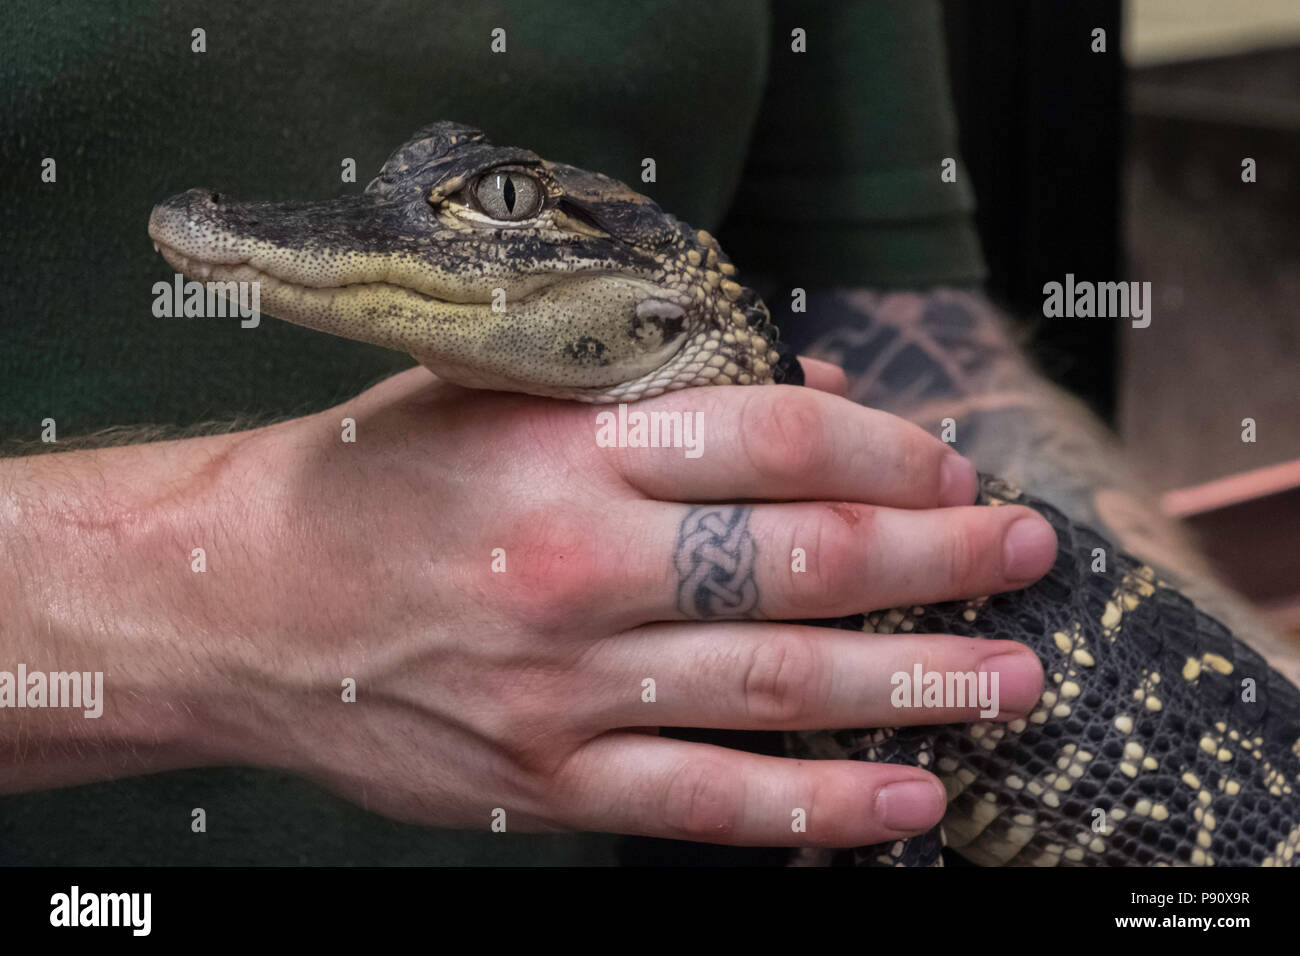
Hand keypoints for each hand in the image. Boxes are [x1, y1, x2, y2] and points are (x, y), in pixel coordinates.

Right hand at [2, 363, 1054, 846]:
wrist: (239, 603)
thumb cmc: (374, 482)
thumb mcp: (497, 399)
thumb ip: (651, 396)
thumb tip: (807, 397)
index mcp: (569, 453)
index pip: (776, 441)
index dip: (887, 454)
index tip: (950, 473)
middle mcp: (579, 568)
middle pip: (805, 563)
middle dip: (940, 564)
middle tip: (1028, 558)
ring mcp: (567, 689)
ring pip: (780, 687)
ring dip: (916, 687)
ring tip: (1013, 683)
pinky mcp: (546, 781)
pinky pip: (706, 803)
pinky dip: (816, 805)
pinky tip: (906, 798)